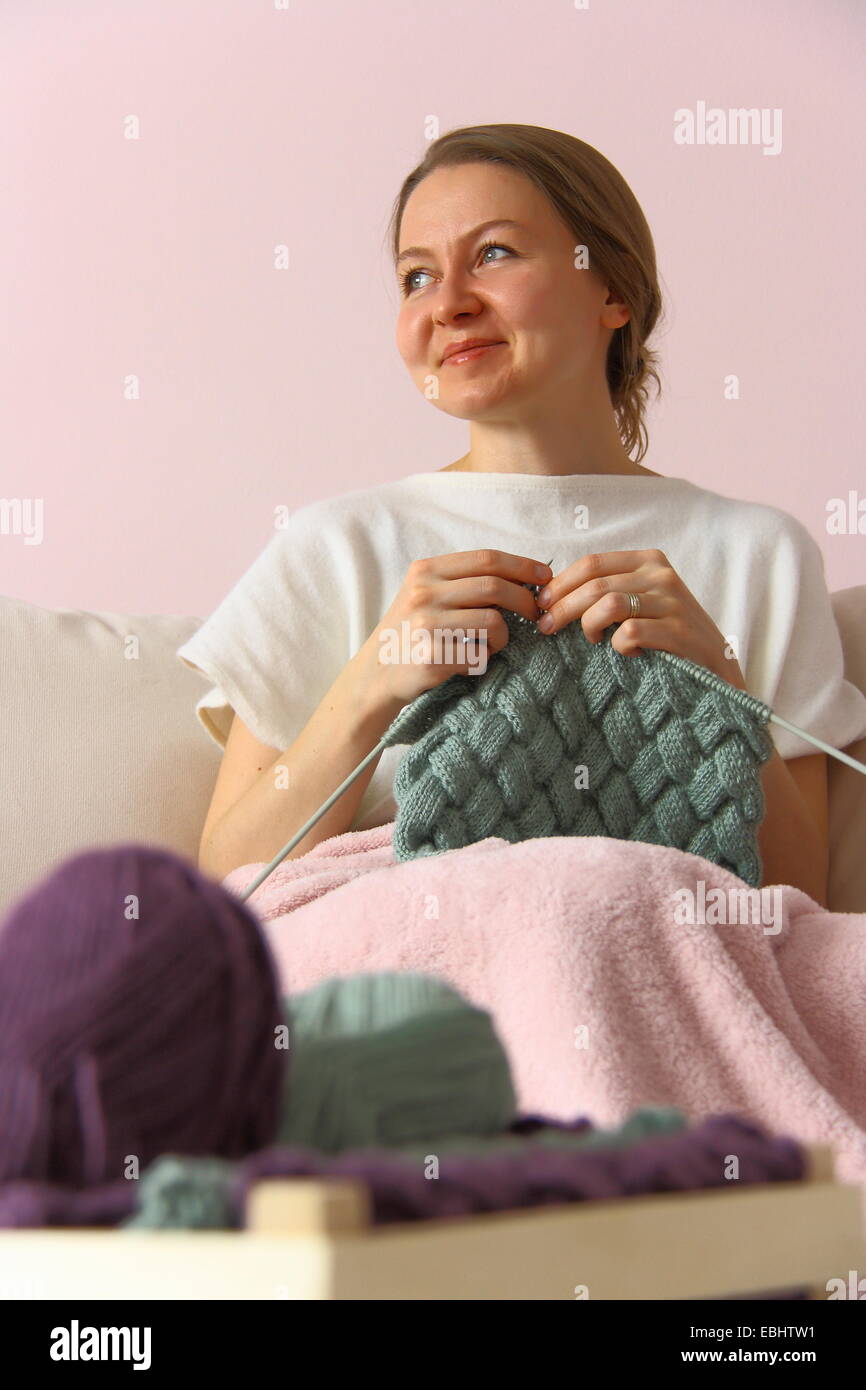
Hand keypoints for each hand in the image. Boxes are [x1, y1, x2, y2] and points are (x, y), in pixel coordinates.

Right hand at [361, 549, 551, 706]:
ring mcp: (425, 625)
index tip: (545, 578)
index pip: (486, 559)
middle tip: (536, 615)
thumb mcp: (425, 594)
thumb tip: (523, 575)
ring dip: (504, 637)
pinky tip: (470, 662)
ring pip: (493, 622)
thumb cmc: (412, 633)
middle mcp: (423, 593)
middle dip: (526, 601)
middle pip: (495, 586)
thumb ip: (463, 581)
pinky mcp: (431, 657)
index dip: (522, 566)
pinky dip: (485, 659)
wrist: (376, 674)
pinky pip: (481, 654)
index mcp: (425, 571)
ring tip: (492, 645)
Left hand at [534, 549, 746, 687]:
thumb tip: (551, 594)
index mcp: (649, 560)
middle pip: (594, 584)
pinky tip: (627, 653)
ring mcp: (672, 602)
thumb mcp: (641, 601)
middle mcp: (662, 575)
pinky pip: (629, 634)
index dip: (560, 584)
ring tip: (591, 642)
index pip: (592, 563)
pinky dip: (618, 647)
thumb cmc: (666, 634)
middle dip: (562, 608)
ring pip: (608, 604)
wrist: (716, 666)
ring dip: (588, 626)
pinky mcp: (678, 631)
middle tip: (547, 628)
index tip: (541, 605)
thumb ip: (608, 590)